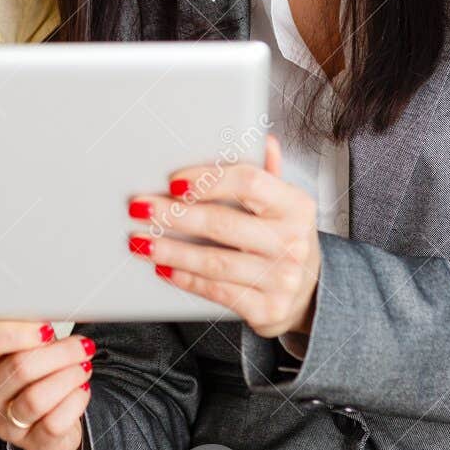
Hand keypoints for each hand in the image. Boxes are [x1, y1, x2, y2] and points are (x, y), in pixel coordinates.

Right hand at [0, 321, 94, 449]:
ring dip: (70, 376)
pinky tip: (82, 388)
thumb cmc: (34, 369)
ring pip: (37, 398)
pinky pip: (55, 423)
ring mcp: (4, 423)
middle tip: (82, 345)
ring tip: (84, 365)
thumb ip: (25, 320)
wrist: (47, 416)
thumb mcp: (23, 340)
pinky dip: (76, 400)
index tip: (46, 326)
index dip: (18, 331)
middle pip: (20, 368)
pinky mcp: (31, 444)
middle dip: (60, 352)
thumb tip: (47, 299)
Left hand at [128, 134, 319, 338]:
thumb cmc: (285, 240)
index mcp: (296, 206)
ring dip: (171, 250)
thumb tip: (264, 141)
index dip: (208, 180)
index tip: (173, 182)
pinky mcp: (267, 309)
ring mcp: (281, 279)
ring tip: (140, 241)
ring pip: (214, 262)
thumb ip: (268, 175)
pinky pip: (217, 291)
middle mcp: (292, 242)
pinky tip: (163, 268)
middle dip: (174, 215)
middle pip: (223, 223)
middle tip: (140, 208)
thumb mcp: (284, 205)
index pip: (250, 182)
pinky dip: (185, 278)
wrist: (309, 293)